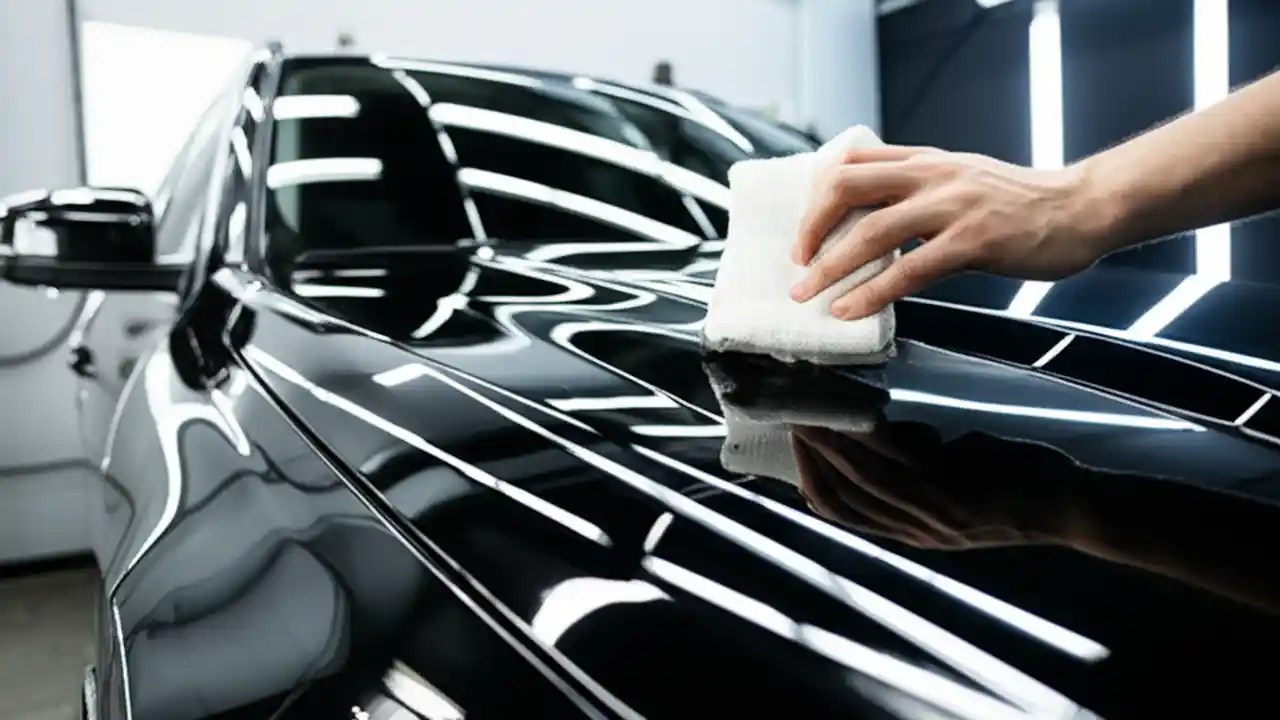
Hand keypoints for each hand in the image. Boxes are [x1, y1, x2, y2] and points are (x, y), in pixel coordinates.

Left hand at [789, 146, 1110, 319]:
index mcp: (925, 160)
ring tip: (807, 293)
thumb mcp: (962, 179)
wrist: (1083, 207)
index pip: (851, 162)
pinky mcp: (973, 242)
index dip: (817, 194)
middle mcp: (932, 175)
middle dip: (811, 226)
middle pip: (847, 188)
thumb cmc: (1022, 202)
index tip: (804, 228)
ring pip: (871, 232)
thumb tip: (871, 217)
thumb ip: (918, 190)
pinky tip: (850, 309)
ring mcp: (953, 207)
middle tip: (797, 260)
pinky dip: (872, 292)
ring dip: (830, 266)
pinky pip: (909, 269)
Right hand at [790, 425, 1068, 549]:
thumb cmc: (1016, 486)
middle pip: (843, 497)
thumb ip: (919, 468)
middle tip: (792, 414)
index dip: (809, 475)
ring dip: (834, 447)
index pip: (840, 511)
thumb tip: (888, 432)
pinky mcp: (956, 503)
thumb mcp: (956, 484)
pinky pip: (902, 473)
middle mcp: (914, 532)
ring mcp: (933, 521)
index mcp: (909, 531)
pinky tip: (864, 418)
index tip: (795, 439)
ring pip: (865, 484)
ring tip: (815, 410)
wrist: (1072, 510)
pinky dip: (876, 446)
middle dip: (811, 455)